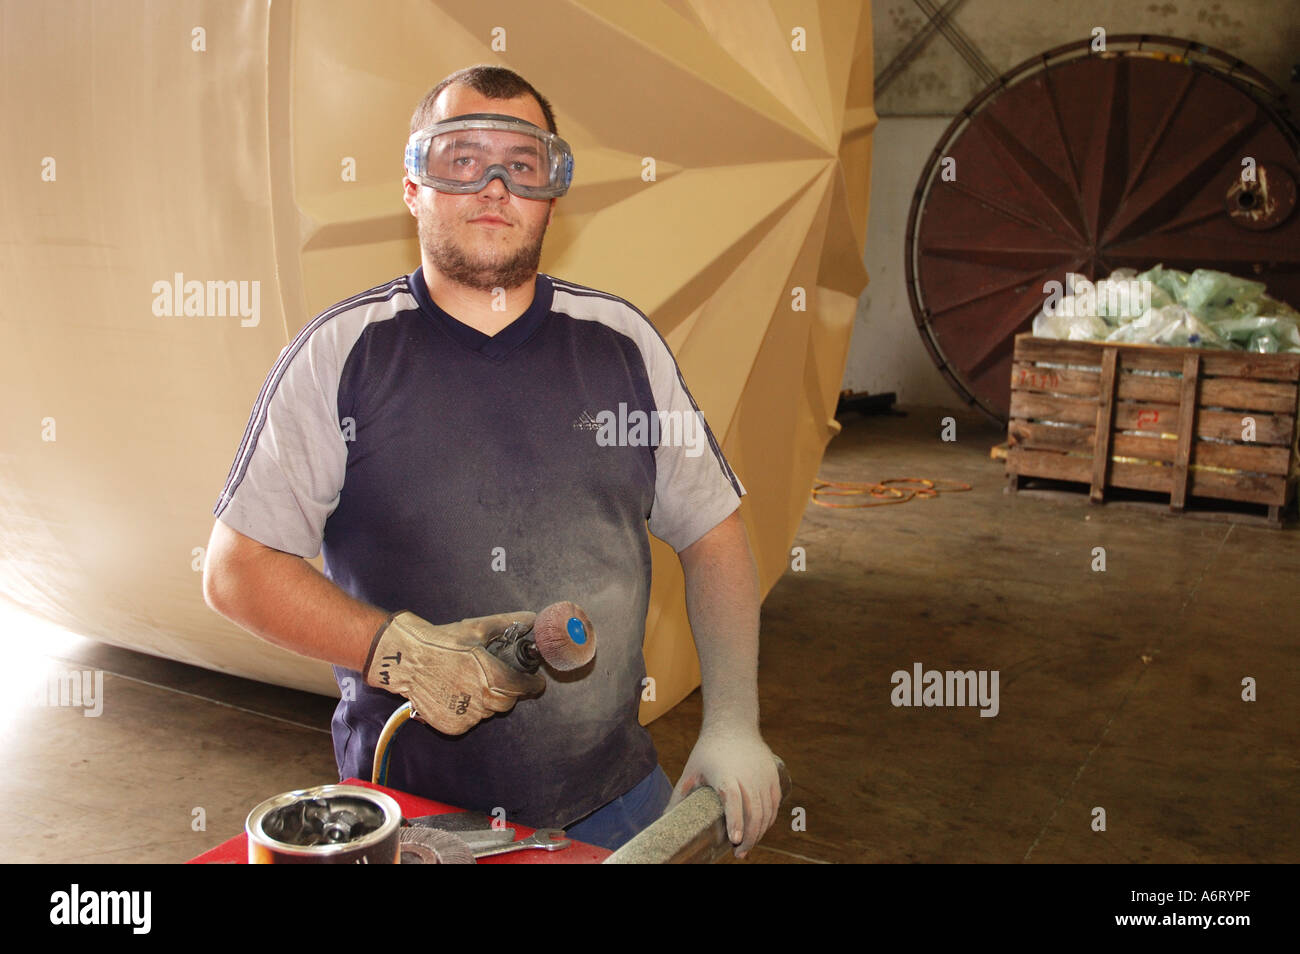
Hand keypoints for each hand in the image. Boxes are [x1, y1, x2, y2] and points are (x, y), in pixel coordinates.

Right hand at [363, 610, 545, 734]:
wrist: (406, 660)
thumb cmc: (443, 643)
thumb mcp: (477, 628)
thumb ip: (507, 624)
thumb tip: (530, 618)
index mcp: (494, 679)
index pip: (525, 688)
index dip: (532, 684)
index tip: (534, 681)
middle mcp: (483, 702)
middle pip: (508, 702)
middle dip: (508, 691)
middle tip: (496, 677)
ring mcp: (468, 717)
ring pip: (488, 712)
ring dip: (486, 700)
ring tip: (470, 682)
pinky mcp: (453, 726)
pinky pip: (470, 720)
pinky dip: (468, 710)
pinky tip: (456, 693)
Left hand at [668, 724, 780, 858]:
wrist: (733, 724)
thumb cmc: (708, 750)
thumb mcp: (691, 770)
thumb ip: (679, 796)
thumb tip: (662, 820)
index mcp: (726, 775)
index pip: (734, 800)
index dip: (736, 821)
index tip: (735, 840)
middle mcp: (748, 776)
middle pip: (754, 813)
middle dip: (749, 838)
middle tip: (739, 854)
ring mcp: (763, 776)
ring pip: (766, 812)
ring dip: (759, 833)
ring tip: (747, 846)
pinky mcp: (773, 776)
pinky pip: (774, 804)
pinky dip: (769, 820)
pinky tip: (760, 830)